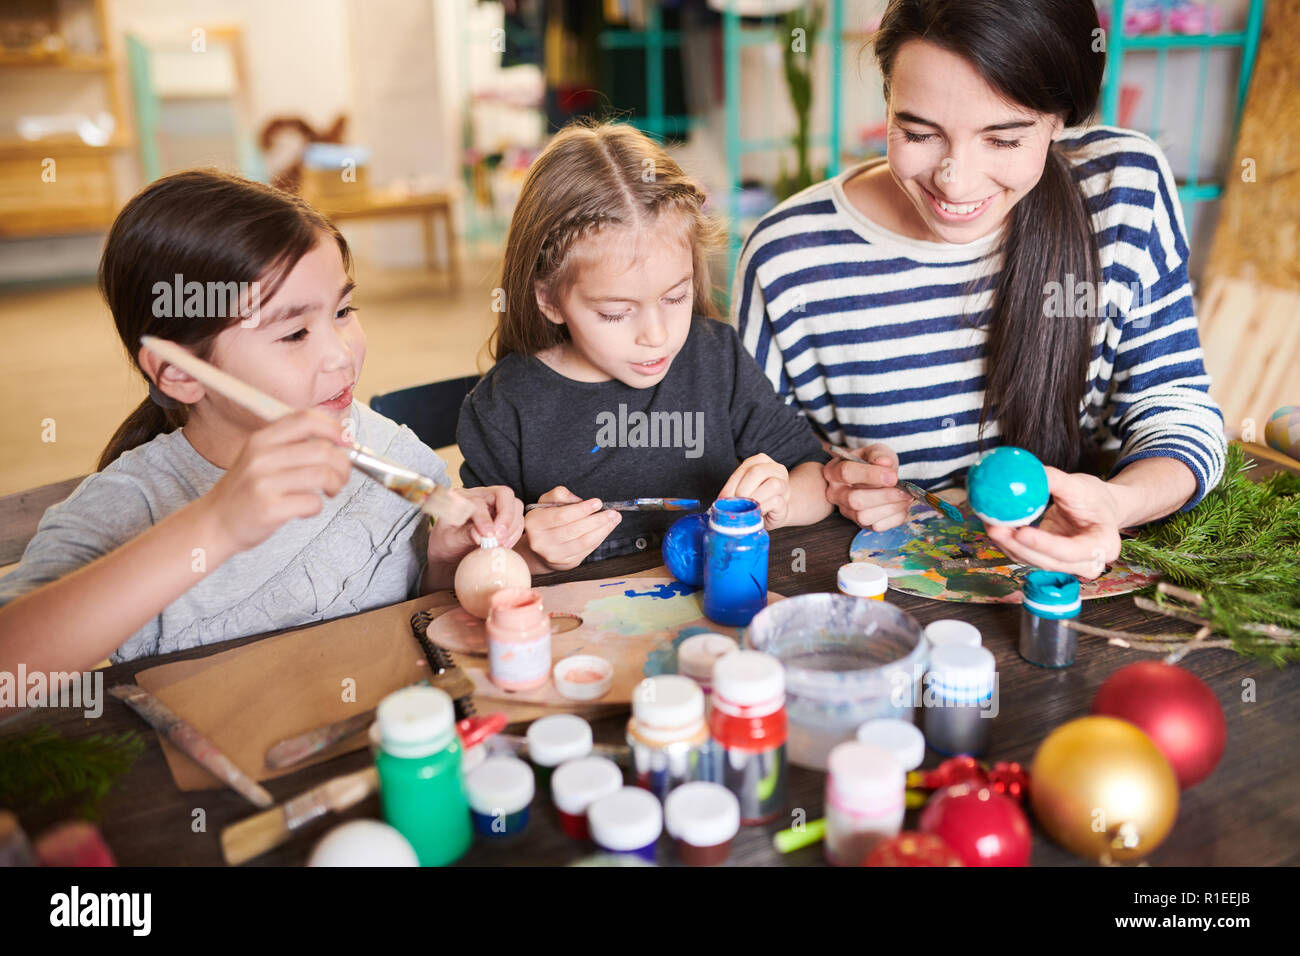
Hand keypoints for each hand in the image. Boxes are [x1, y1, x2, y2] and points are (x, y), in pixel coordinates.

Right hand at [199, 411, 352, 556]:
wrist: (214, 522)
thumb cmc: (246, 490)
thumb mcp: (260, 456)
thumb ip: (292, 445)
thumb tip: (340, 439)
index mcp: (261, 439)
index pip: (306, 419)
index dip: (334, 428)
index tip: (347, 441)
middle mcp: (261, 457)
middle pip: (322, 449)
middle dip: (343, 465)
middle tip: (341, 477)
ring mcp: (264, 483)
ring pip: (322, 475)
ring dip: (336, 485)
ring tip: (330, 491)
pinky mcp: (269, 509)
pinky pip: (312, 502)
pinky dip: (317, 507)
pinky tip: (306, 508)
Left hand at [427, 485, 524, 565]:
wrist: (451, 551)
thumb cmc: (446, 543)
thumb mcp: (448, 540)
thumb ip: (464, 536)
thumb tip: (480, 535)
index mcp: (461, 497)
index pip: (478, 502)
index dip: (484, 518)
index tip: (488, 536)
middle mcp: (480, 495)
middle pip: (504, 494)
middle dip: (506, 516)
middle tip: (499, 537)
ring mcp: (495, 504)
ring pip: (515, 506)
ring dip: (512, 527)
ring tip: (500, 544)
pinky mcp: (504, 516)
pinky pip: (518, 519)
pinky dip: (515, 533)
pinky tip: (504, 544)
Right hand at [523, 486, 620, 570]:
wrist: (539, 547)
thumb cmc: (545, 520)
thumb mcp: (545, 502)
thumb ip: (559, 495)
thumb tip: (580, 500)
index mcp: (534, 523)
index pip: (561, 516)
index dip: (582, 509)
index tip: (598, 503)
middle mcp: (541, 541)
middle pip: (574, 530)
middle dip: (597, 520)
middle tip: (612, 512)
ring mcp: (553, 555)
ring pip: (582, 542)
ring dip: (602, 530)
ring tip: (614, 519)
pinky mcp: (565, 563)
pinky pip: (586, 550)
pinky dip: (599, 538)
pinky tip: (606, 529)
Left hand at [720, 454, 790, 529]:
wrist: (773, 511)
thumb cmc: (755, 497)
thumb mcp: (743, 488)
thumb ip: (734, 488)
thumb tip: (723, 499)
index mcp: (762, 461)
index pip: (745, 467)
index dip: (731, 484)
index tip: (723, 498)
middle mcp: (776, 469)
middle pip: (758, 471)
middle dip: (742, 489)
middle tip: (736, 503)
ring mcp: (784, 484)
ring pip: (772, 484)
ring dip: (754, 498)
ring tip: (746, 507)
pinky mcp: (785, 500)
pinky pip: (776, 501)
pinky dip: (762, 508)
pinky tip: (756, 512)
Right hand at [822, 443, 911, 530]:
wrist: (873, 478)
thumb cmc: (872, 463)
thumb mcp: (875, 452)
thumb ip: (879, 454)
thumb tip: (885, 462)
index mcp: (834, 471)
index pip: (847, 473)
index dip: (871, 475)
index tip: (893, 476)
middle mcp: (835, 494)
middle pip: (854, 500)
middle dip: (883, 496)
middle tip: (904, 491)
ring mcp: (846, 511)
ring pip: (864, 517)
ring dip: (890, 508)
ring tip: (906, 497)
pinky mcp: (860, 524)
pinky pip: (876, 527)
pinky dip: (894, 518)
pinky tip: (902, 506)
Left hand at [983, 468, 1121, 578]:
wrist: (1099, 509)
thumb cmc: (1094, 497)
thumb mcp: (1079, 485)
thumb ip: (1055, 480)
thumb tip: (1027, 472)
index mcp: (1104, 545)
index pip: (1071, 551)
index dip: (1044, 544)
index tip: (1020, 531)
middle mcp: (1087, 563)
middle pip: (1048, 562)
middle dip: (1018, 547)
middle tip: (995, 528)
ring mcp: (1067, 566)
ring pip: (1033, 561)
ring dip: (1008, 545)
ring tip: (989, 524)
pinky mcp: (1049, 561)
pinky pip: (1026, 555)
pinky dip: (1009, 543)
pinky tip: (994, 526)